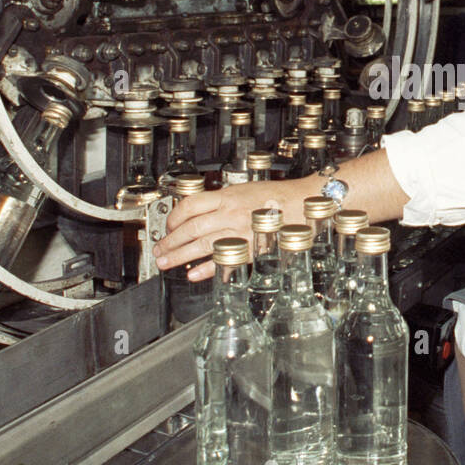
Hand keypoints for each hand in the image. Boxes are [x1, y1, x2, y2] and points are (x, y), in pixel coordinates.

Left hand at [153, 179, 301, 281]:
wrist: (305, 203)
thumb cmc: (276, 197)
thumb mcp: (244, 190)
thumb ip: (222, 202)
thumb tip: (197, 215)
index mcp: (228, 196)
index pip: (190, 205)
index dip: (173, 217)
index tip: (168, 226)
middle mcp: (231, 213)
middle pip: (190, 228)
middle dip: (170, 241)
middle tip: (159, 251)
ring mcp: (240, 231)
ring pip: (201, 245)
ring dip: (180, 256)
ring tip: (166, 263)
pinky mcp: (250, 248)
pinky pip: (223, 260)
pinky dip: (206, 268)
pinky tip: (193, 274)